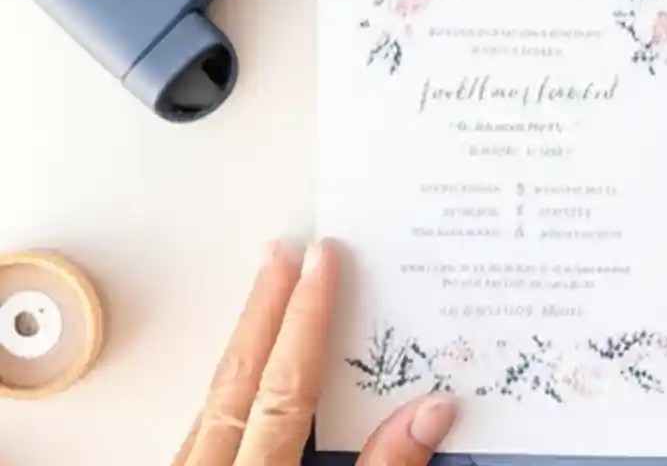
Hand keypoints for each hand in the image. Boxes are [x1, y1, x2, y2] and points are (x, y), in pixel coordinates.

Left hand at [172, 240, 456, 465]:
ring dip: (244, 339)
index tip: (323, 259)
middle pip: (240, 374)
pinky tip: (241, 372)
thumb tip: (431, 409)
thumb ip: (385, 464)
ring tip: (263, 294)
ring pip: (214, 395)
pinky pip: (205, 420)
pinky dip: (229, 382)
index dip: (308, 316)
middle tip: (279, 251)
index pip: (287, 381)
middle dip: (265, 306)